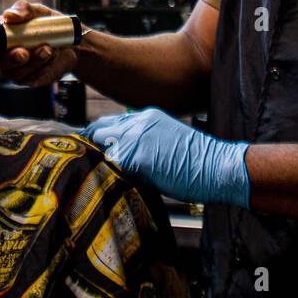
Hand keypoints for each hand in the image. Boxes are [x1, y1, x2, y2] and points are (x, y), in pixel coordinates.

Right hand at [0, 0, 79, 86]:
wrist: (70, 41)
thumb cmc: (47, 25)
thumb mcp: (37, 11)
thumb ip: (23, 9)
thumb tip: (10, 16)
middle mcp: (2, 55)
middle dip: (9, 59)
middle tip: (24, 53)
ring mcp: (14, 69)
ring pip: (16, 72)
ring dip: (35, 60)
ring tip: (49, 47)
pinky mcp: (29, 80)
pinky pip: (33, 77)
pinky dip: (45, 65)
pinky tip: (52, 55)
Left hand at [80, 108, 249, 207]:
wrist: (218, 167)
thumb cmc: (197, 163)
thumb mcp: (164, 143)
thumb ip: (141, 145)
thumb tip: (118, 159)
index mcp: (148, 117)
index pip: (112, 122)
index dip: (98, 135)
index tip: (88, 145)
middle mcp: (140, 122)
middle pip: (100, 129)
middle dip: (89, 143)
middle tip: (79, 158)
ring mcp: (138, 137)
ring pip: (102, 144)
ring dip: (96, 158)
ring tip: (90, 172)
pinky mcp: (139, 156)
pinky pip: (112, 163)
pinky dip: (106, 171)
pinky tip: (105, 180)